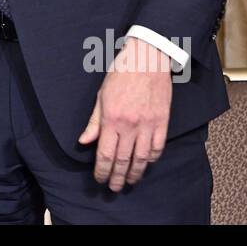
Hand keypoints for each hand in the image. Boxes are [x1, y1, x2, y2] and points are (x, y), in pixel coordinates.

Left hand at [77, 37, 172, 190]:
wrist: (147, 58)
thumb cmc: (122, 73)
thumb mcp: (101, 95)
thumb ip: (94, 122)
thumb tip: (84, 142)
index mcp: (111, 119)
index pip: (105, 154)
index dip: (101, 171)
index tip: (99, 179)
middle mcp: (130, 125)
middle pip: (122, 160)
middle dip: (116, 177)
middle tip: (113, 188)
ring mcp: (148, 124)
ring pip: (142, 158)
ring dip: (135, 173)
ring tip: (129, 181)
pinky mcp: (162, 121)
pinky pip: (158, 147)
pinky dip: (152, 159)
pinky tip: (146, 164)